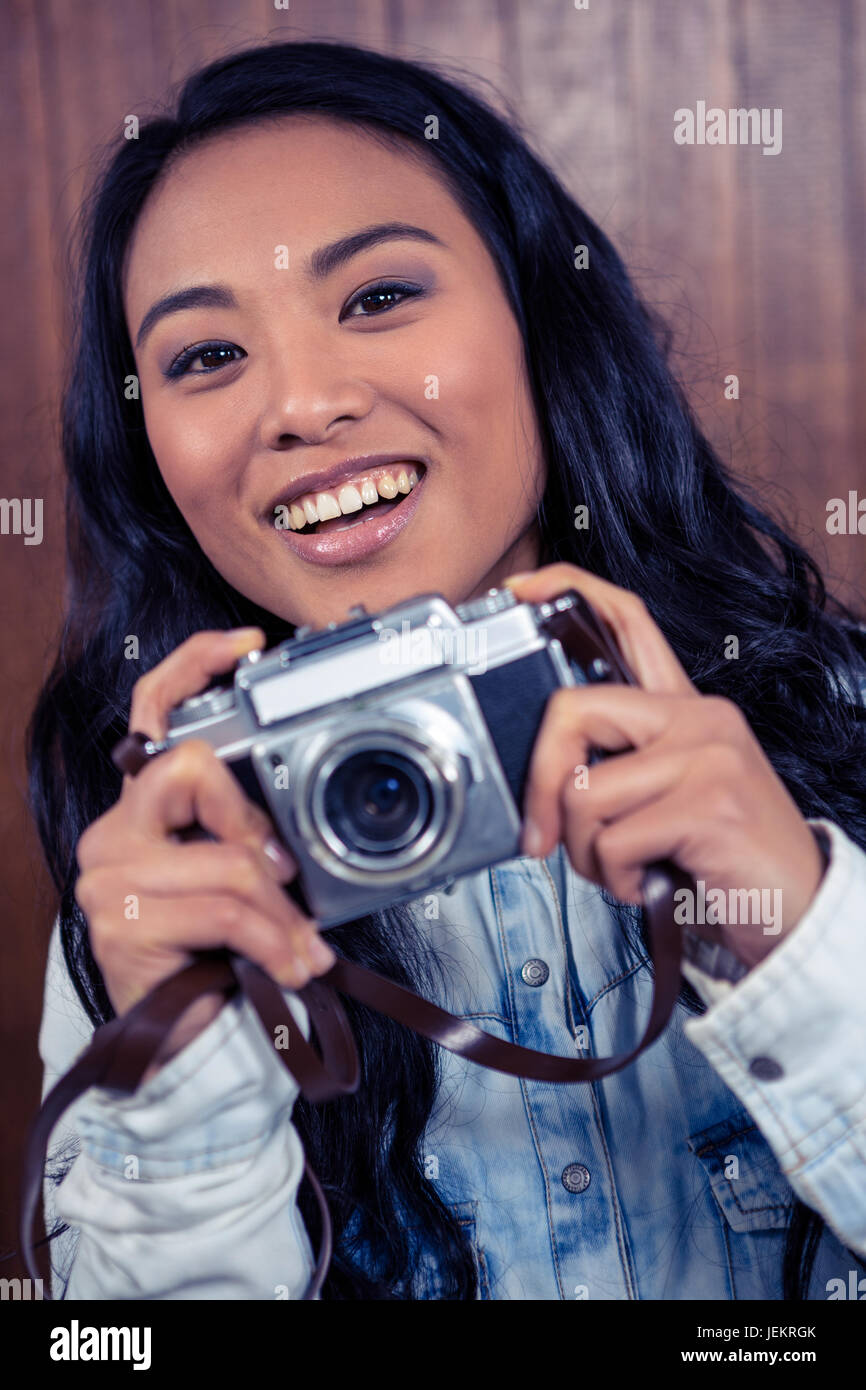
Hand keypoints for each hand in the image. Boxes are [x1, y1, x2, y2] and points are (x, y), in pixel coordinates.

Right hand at [74, 628, 335, 1074]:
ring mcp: (109, 875)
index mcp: (144, 812)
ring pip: (224, 857)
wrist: (183, 1042)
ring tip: (299, 946)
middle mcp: (115, 833)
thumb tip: (288, 836)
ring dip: (280, 911)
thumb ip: (249, 841)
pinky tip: (288, 963)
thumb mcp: (240, 883)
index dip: (193, 666)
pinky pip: (224, 910)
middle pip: (189, 769)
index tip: (245, 644)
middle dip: (251, 822)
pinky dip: (273, 940)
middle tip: (281, 870)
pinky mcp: (119, 921)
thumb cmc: (216, 955)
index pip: (151, 713)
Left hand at [505, 565, 826, 968]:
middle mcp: (701, 720)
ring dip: (586, 853)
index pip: (628, 621)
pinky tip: (648, 884)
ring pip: (586, 792)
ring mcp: (709, 757)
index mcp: (687, 711)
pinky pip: (613, 840)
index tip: (522, 591)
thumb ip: (619, 770)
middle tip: (543, 835)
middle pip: (574, 711)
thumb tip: (544, 780)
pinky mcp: (710, 804)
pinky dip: (615, 878)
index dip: (569, 591)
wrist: (799, 912)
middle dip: (541, 784)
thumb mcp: (672, 797)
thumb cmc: (727, 860)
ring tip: (626, 868)